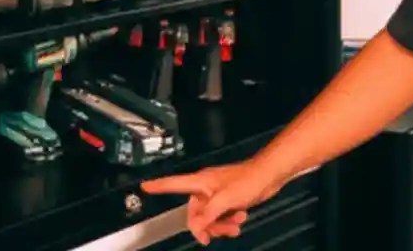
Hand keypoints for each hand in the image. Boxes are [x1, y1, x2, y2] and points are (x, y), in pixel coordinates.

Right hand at [140, 160, 284, 244]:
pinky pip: (221, 216)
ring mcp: (217, 194)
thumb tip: (196, 226)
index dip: (158, 185)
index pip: (173, 183)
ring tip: (234, 225)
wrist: (267, 177)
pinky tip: (239, 219)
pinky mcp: (228, 199)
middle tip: (210, 236)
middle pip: (194, 212)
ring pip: (209, 217)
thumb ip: (208, 214)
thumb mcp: (224, 200)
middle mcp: (205, 188)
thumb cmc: (247, 180)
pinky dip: (229, 221)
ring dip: (220, 225)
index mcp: (200, 182)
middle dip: (204, 225)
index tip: (144, 186)